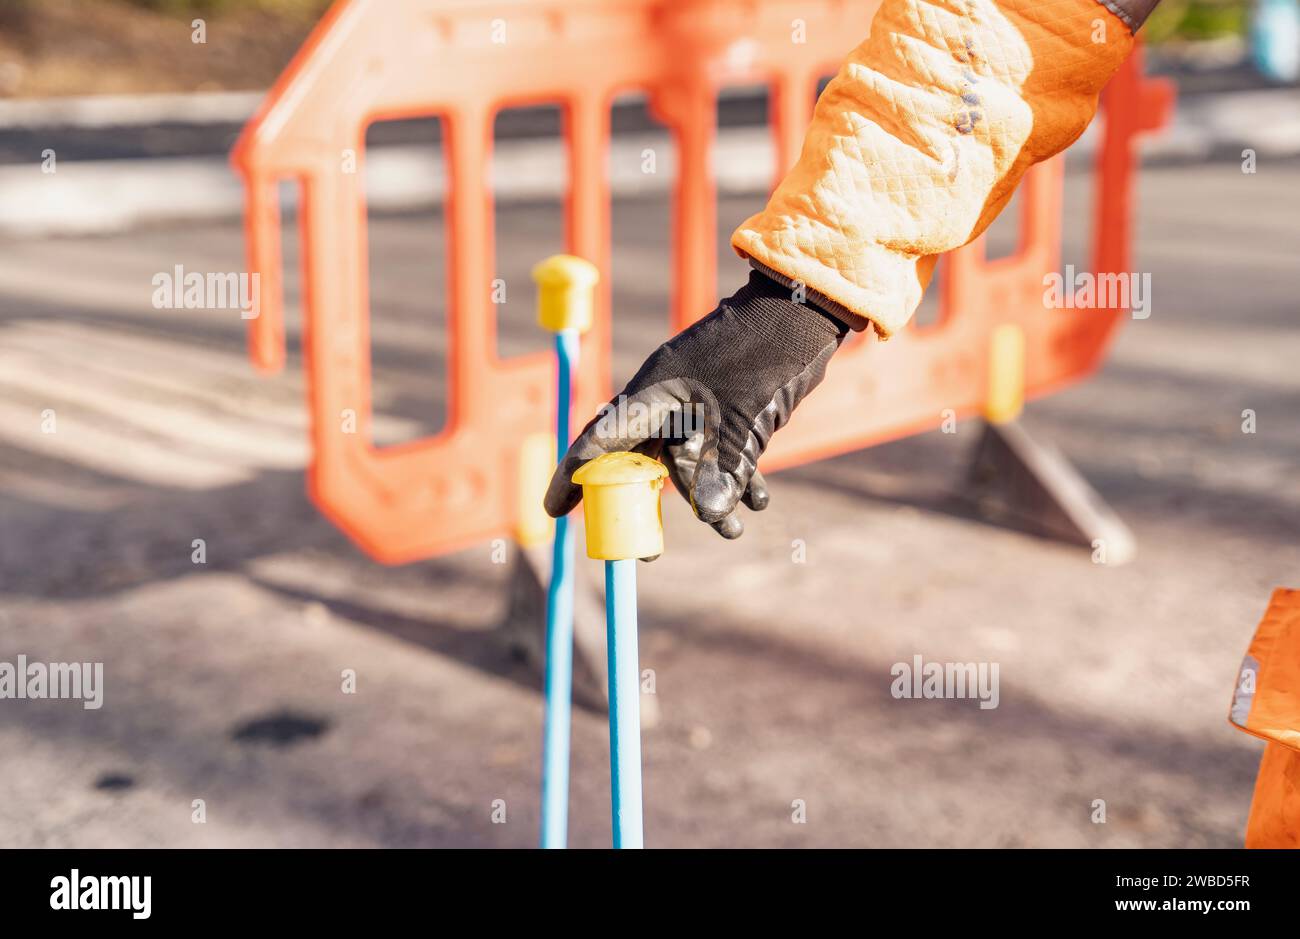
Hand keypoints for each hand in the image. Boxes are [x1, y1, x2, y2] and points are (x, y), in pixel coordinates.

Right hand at [544, 271, 847, 538]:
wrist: (802, 311)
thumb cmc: (765, 355)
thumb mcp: (742, 419)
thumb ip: (724, 469)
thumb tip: (711, 517)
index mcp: (653, 393)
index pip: (599, 440)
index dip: (572, 478)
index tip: (554, 512)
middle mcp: (669, 400)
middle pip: (641, 461)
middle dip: (647, 507)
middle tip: (649, 550)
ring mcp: (699, 404)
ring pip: (690, 463)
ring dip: (709, 499)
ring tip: (733, 530)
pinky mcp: (728, 409)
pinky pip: (722, 454)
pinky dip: (737, 479)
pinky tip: (759, 502)